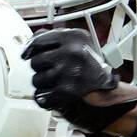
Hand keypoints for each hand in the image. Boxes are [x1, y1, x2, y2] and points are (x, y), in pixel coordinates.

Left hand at [21, 29, 136, 132]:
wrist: (110, 97)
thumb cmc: (94, 72)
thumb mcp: (81, 45)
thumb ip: (56, 39)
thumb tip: (32, 41)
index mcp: (74, 38)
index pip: (39, 41)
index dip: (30, 50)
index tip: (27, 54)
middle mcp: (71, 53)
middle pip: (35, 61)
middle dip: (41, 69)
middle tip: (55, 73)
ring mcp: (68, 72)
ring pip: (36, 79)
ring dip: (44, 85)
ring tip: (59, 85)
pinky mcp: (65, 92)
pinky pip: (40, 95)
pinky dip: (45, 99)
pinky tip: (56, 96)